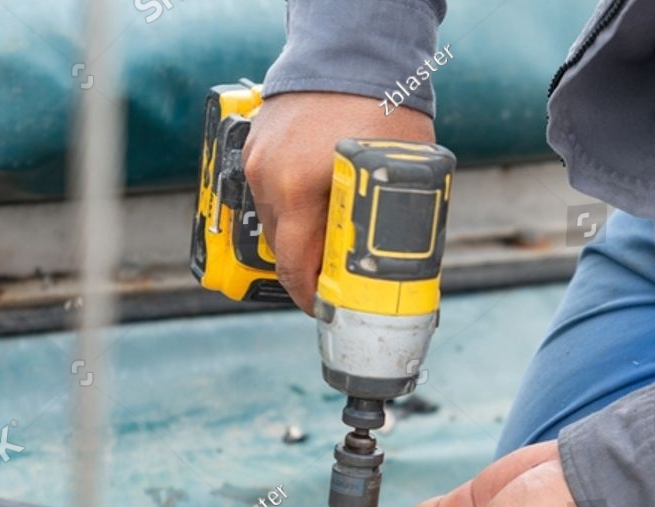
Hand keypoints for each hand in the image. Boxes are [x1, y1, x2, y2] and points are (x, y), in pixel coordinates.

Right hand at [243, 92, 433, 312]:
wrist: (355, 51)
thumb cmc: (384, 108)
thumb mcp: (399, 177)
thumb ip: (387, 224)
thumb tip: (394, 269)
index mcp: (298, 189)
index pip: (295, 267)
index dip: (312, 297)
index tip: (328, 308)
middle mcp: (268, 177)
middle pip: (282, 249)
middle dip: (308, 269)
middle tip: (336, 283)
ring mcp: (257, 159)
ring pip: (274, 221)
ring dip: (299, 237)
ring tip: (330, 243)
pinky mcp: (255, 145)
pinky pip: (269, 192)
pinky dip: (291, 206)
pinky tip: (318, 205)